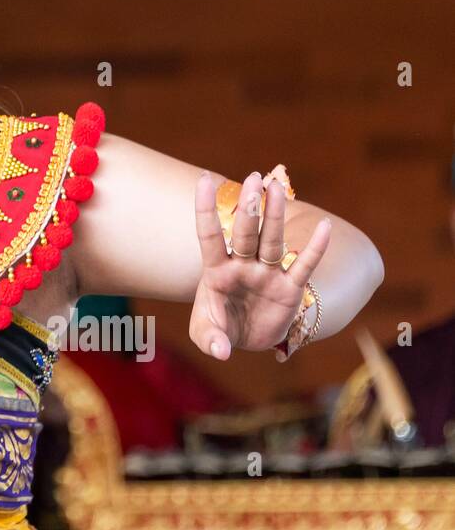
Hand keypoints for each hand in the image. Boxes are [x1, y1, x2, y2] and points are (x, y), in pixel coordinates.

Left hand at [192, 170, 330, 358]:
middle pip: (246, 233)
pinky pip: (303, 266)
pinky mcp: (289, 289)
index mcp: (216, 270)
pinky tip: (325, 228)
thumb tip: (221, 352)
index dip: (205, 209)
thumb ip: (210, 340)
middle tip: (253, 178)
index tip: (204, 179)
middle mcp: (242, 265)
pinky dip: (315, 249)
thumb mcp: (207, 335)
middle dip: (249, 207)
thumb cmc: (220, 328)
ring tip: (276, 186)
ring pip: (272, 241)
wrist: (245, 339)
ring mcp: (267, 274)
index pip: (209, 235)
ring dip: (275, 216)